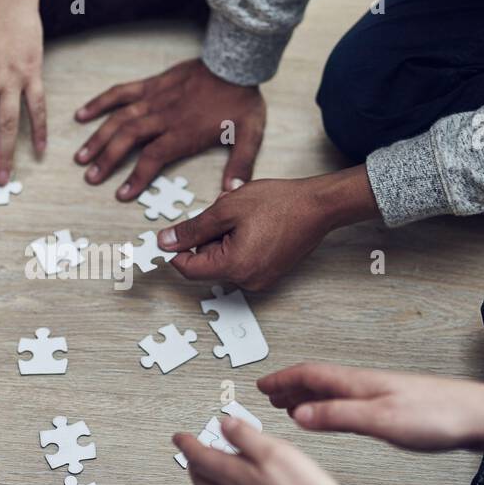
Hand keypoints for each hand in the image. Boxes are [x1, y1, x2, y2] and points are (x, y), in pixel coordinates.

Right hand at [74, 59, 264, 199]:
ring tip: (81, 156)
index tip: (122, 194)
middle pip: (128, 139)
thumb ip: (241, 164)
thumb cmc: (241, 100)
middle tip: (90, 178)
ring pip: (119, 118)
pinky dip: (100, 103)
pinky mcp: (151, 85)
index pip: (153, 157)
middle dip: (107, 160)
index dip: (136, 177)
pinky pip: (121, 92)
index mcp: (183, 132)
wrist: (235, 61)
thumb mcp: (250, 135)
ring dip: (98, 137)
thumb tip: (233, 192)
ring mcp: (154, 98)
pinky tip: (82, 115)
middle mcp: (164, 116)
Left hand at [156, 170, 377, 289]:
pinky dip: (238, 243)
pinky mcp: (270, 273)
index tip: (175, 234)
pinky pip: (241, 261)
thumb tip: (165, 242)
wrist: (318, 206)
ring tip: (241, 215)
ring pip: (224, 261)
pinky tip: (252, 223)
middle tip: (221, 212)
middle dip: (207, 237)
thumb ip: (192, 229)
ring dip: (223, 238)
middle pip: (207, 264)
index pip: (189, 269)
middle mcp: (247, 281)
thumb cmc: (278, 203)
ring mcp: (261, 280)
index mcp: (234, 267)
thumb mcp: (225, 210)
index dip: (177, 250)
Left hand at [174, 417, 375, 484]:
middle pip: (202, 482)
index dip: (188, 444)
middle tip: (191, 454)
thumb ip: (249, 439)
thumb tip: (225, 424)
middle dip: (193, 464)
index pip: (201, 457)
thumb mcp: (280, 457)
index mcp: (237, 479)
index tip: (179, 437)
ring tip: (210, 476)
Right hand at [258, 362, 483, 463]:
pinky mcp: (395, 407)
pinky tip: (338, 415)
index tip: (262, 385)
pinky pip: (350, 401)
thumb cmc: (439, 415)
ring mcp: (381, 394)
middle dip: (291, 386)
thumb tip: (299, 413)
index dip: (283, 379)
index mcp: (358, 384)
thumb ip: (336, 415)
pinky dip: (331, 405)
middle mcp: (367, 384)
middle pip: (319, 380)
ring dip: (309, 395)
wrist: (480, 417)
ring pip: (334, 390)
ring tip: (294, 404)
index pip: (310, 375)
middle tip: (270, 394)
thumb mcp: (379, 420)